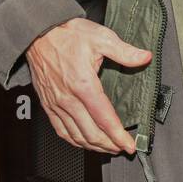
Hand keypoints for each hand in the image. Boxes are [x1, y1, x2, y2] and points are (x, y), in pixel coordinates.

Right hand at [27, 18, 151, 152]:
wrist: (38, 33)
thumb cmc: (67, 34)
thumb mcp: (100, 37)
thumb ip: (124, 51)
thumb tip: (145, 57)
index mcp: (84, 85)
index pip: (105, 118)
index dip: (118, 136)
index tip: (130, 145)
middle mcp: (68, 98)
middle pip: (91, 133)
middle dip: (109, 145)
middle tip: (122, 148)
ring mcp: (56, 104)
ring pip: (76, 135)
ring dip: (93, 146)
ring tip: (108, 148)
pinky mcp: (48, 104)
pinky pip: (60, 130)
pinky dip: (74, 140)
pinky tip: (83, 142)